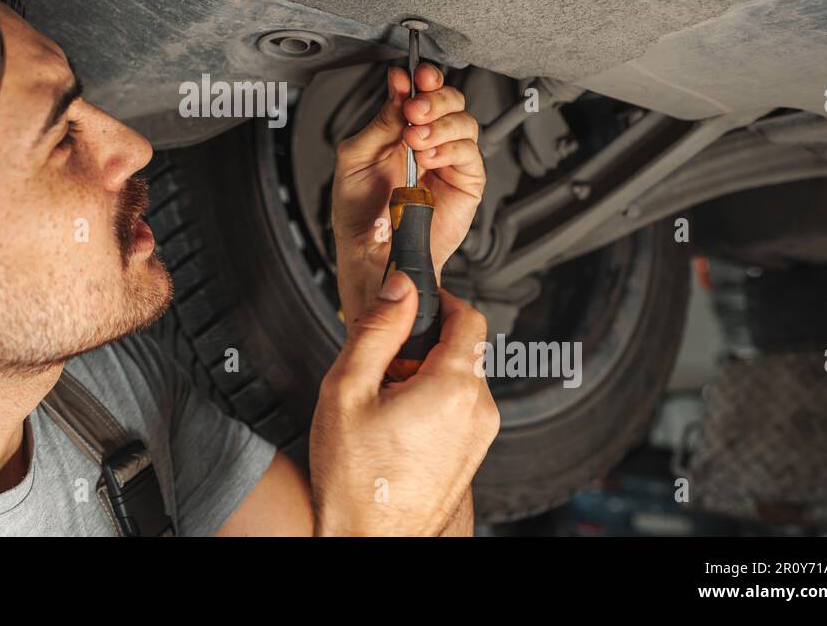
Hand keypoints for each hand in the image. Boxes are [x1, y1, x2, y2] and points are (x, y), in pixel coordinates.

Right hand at [310, 271, 499, 535]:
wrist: (368, 539)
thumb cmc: (354, 480)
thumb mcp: (347, 389)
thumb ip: (377, 329)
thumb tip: (399, 287)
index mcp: (452, 388)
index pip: (469, 316)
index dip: (438, 300)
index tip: (411, 303)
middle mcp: (478, 412)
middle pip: (462, 347)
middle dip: (422, 346)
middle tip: (382, 366)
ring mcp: (479, 437)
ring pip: (459, 378)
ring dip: (425, 376)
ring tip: (385, 403)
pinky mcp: (472, 455)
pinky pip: (458, 409)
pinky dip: (431, 404)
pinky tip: (396, 427)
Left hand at [331, 64, 484, 318]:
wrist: (371, 253)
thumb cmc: (360, 212)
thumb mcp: (355, 159)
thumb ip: (379, 123)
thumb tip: (397, 89)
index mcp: (399, 129)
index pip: (419, 92)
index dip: (421, 78)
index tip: (412, 75)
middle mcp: (427, 140)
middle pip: (449, 100)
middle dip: (434, 98)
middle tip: (413, 109)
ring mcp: (448, 160)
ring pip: (464, 122)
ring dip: (440, 124)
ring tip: (415, 139)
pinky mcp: (465, 182)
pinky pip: (470, 154)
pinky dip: (450, 149)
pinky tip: (429, 158)